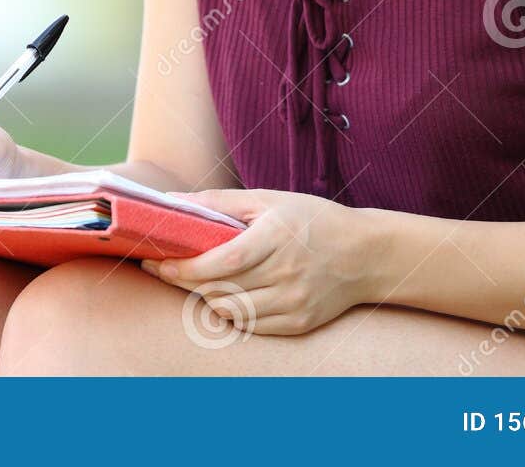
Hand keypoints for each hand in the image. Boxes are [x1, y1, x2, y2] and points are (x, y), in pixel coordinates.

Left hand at [139, 188, 378, 335]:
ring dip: (206, 297)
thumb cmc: (312, 220)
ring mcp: (293, 303)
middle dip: (184, 281)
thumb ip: (220, 201)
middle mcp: (286, 274)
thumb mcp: (269, 200)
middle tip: (165, 268)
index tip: (159, 262)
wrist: (365, 254)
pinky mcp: (298, 323)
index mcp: (277, 238)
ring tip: (198, 280)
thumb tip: (172, 203)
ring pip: (230, 311)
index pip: (223, 261)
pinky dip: (231, 312)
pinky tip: (226, 294)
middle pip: (220, 288)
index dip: (186, 267)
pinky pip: (250, 325)